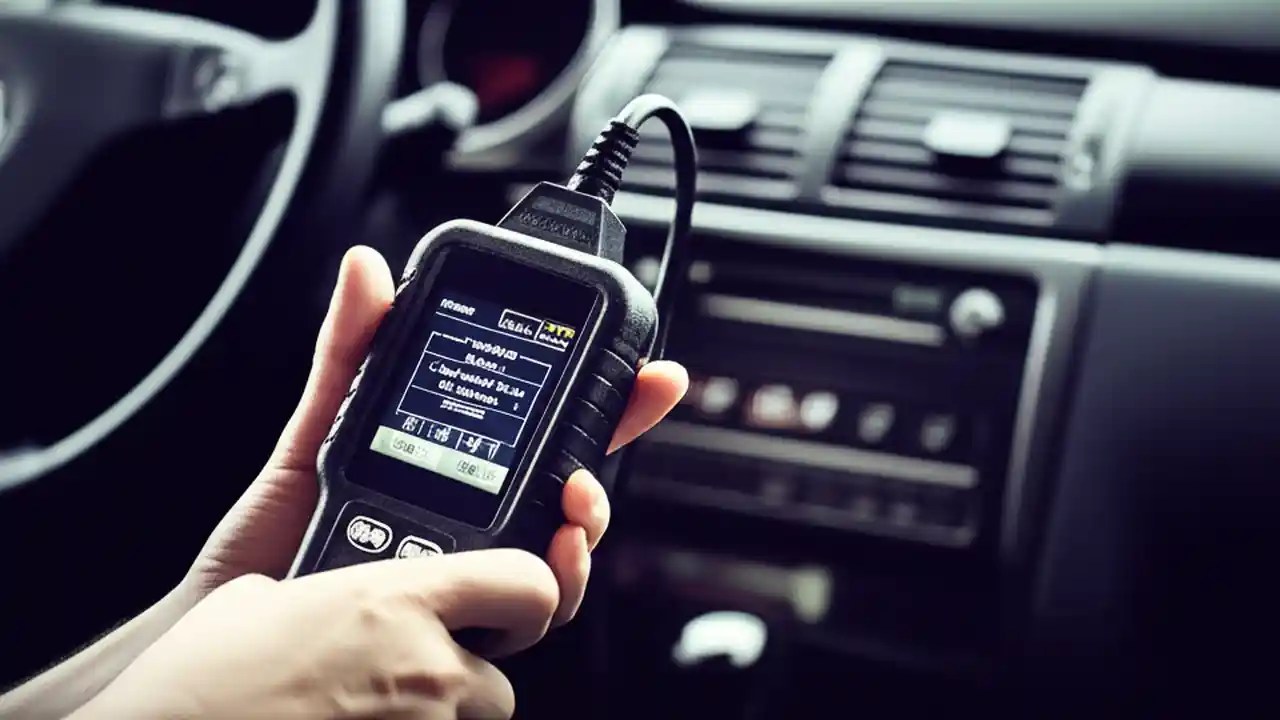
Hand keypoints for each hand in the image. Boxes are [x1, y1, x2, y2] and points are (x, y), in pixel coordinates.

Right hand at [73, 550, 560, 719]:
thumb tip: (333, 598)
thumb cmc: (195, 682)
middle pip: (504, 686)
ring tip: (364, 717)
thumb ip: (332, 591)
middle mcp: (424, 671)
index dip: (527, 597)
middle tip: (412, 685)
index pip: (531, 586)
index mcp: (398, 601)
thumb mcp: (263, 598)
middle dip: (468, 688)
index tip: (508, 607)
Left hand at [185, 246, 686, 624]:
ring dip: (588, 535)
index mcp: (461, 469)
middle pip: (574, 499)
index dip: (611, 403)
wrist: (234, 628)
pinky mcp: (462, 627)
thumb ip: (352, 351)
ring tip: (570, 514)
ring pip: (563, 561)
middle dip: (605, 477)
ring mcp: (474, 577)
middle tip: (589, 469)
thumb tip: (367, 268)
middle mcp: (481, 525)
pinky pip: (528, 613)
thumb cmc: (271, 541)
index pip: (553, 431)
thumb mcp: (318, 431)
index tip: (653, 373)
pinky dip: (551, 586)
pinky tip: (537, 563)